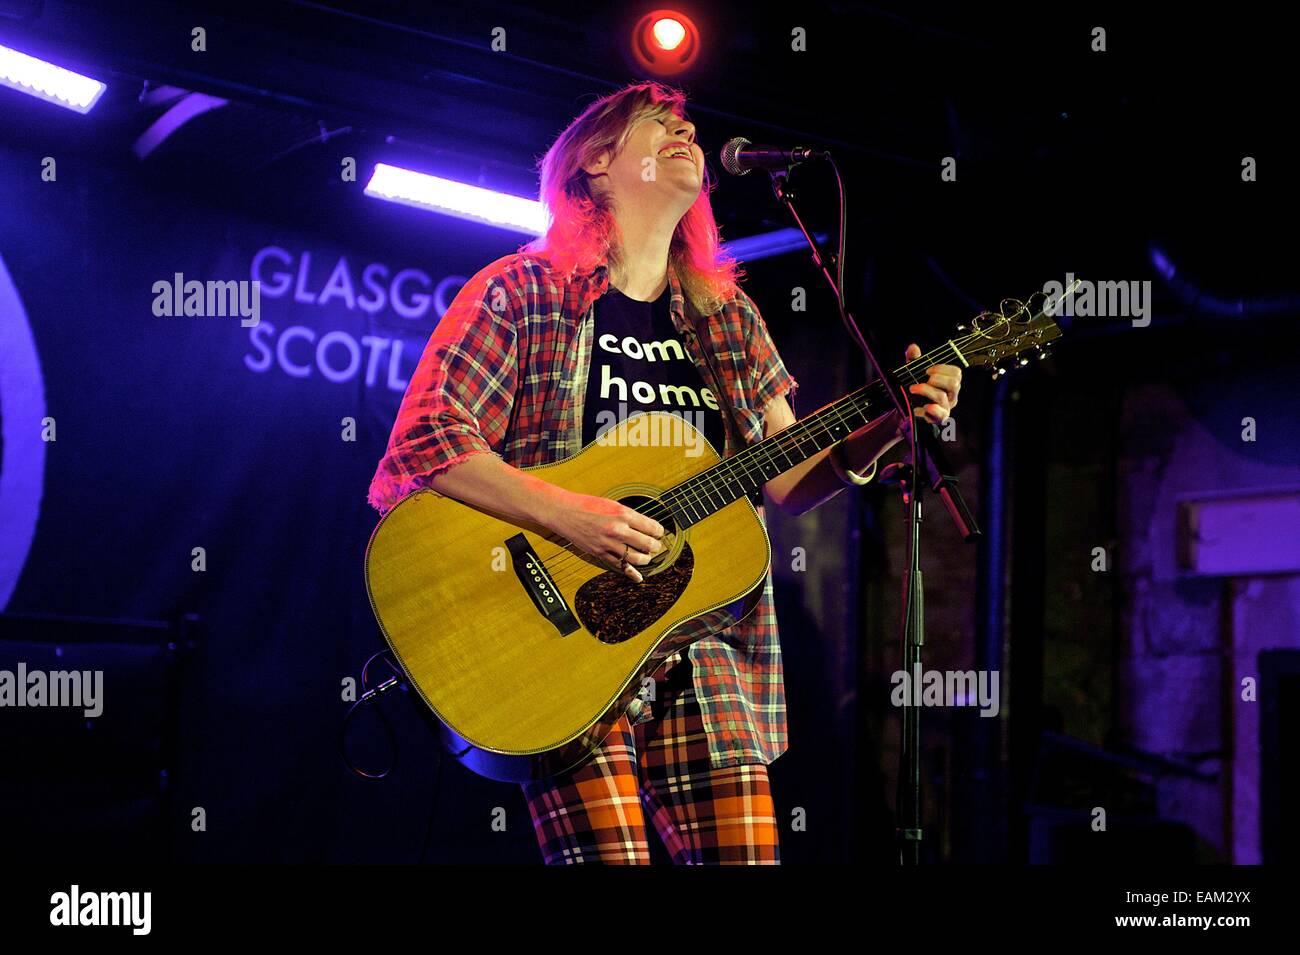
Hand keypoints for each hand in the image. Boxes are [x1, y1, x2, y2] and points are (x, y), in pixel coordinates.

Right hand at [547, 491, 664, 582]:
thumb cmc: (587, 505)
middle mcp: (617, 529)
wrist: (564, 512)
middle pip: (647, 544)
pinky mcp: (599, 553)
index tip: (659, 533)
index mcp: (623, 514)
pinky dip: (631, 573)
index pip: (651, 527)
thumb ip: (629, 516)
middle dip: (655, 546)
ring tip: (647, 556)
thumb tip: (646, 526)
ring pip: (636, 558)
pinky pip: (619, 566)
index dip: (659, 532)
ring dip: (646, 559)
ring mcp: (608, 543)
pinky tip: (638, 577)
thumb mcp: (612, 504)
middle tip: (656, 545)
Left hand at [900, 343, 961, 431]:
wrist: (908, 408)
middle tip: (924, 379)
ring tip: (913, 388)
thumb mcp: (914, 372)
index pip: (956, 373)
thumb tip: (913, 347)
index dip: (943, 368)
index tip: (928, 370)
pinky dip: (932, 410)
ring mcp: (946, 407)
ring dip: (926, 390)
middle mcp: (951, 395)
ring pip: (942, 396)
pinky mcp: (939, 418)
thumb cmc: (916, 389)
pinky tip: (922, 407)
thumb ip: (914, 360)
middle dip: (937, 378)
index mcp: (949, 383)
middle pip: (954, 383)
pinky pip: (941, 415)